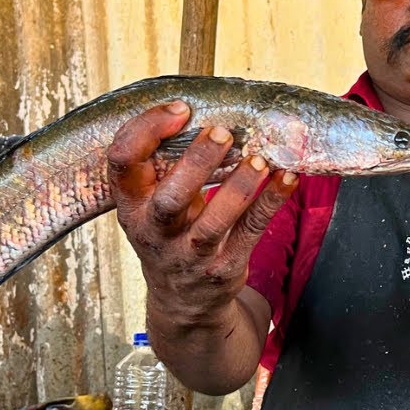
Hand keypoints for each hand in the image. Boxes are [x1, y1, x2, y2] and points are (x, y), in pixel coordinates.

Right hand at [106, 101, 297, 325]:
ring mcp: (189, 255)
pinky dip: (270, 204)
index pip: (122, 162)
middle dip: (196, 162)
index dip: (146, 130)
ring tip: (259, 159)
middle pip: (169, 199)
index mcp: (131, 205)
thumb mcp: (152, 202)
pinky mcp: (223, 268)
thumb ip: (167, 165)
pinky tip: (287, 179)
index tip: (180, 110)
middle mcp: (154, 233)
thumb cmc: (171, 232)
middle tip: (222, 132)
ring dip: (239, 189)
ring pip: (212, 224)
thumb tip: (206, 110)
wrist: (183, 300)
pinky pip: (250, 233)